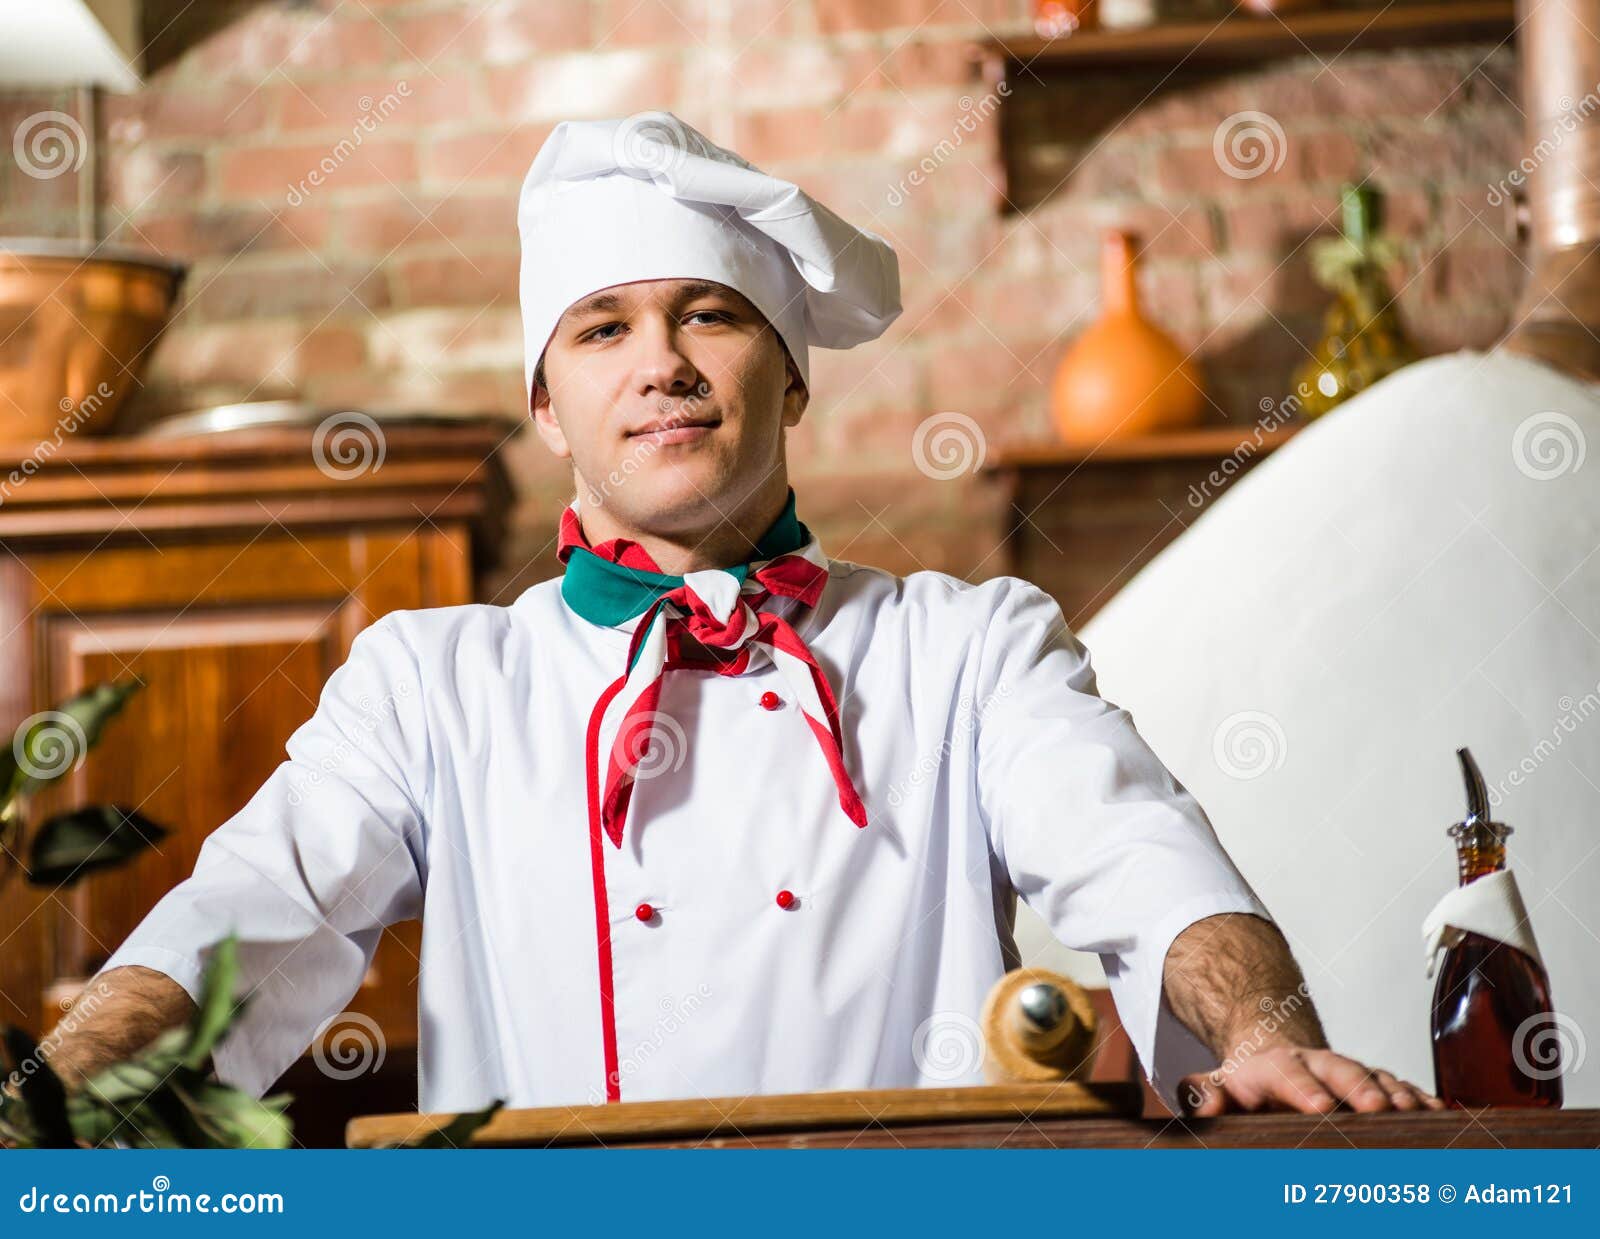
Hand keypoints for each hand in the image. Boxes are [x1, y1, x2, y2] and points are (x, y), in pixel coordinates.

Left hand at [1179, 1045, 1445, 1115]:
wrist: (1271, 1057)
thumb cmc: (1245, 1084)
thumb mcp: (1215, 1085)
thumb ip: (1202, 1094)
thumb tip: (1204, 1106)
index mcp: (1277, 1066)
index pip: (1289, 1075)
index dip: (1304, 1089)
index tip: (1319, 1107)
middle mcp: (1319, 1065)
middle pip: (1342, 1070)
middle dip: (1360, 1088)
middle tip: (1375, 1107)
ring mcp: (1350, 1074)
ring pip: (1377, 1078)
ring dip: (1396, 1094)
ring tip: (1412, 1111)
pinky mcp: (1376, 1085)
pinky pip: (1402, 1089)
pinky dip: (1420, 1099)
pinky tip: (1438, 1112)